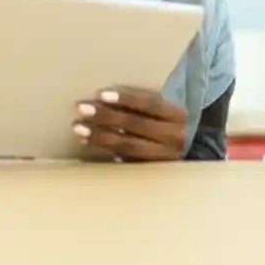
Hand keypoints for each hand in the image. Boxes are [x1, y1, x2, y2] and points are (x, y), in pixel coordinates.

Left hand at [72, 86, 186, 161]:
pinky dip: (103, 148)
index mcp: (177, 115)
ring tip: (78, 127)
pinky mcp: (150, 171)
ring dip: (99, 135)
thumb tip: (103, 95)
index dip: (125, 98)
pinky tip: (87, 140)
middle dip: (106, 116)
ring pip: (127, 144)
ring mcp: (163, 157)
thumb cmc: (166, 123)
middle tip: (82, 108)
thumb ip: (142, 103)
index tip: (100, 93)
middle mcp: (174, 136)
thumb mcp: (162, 109)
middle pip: (136, 124)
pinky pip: (123, 159)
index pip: (150, 103)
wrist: (187, 150)